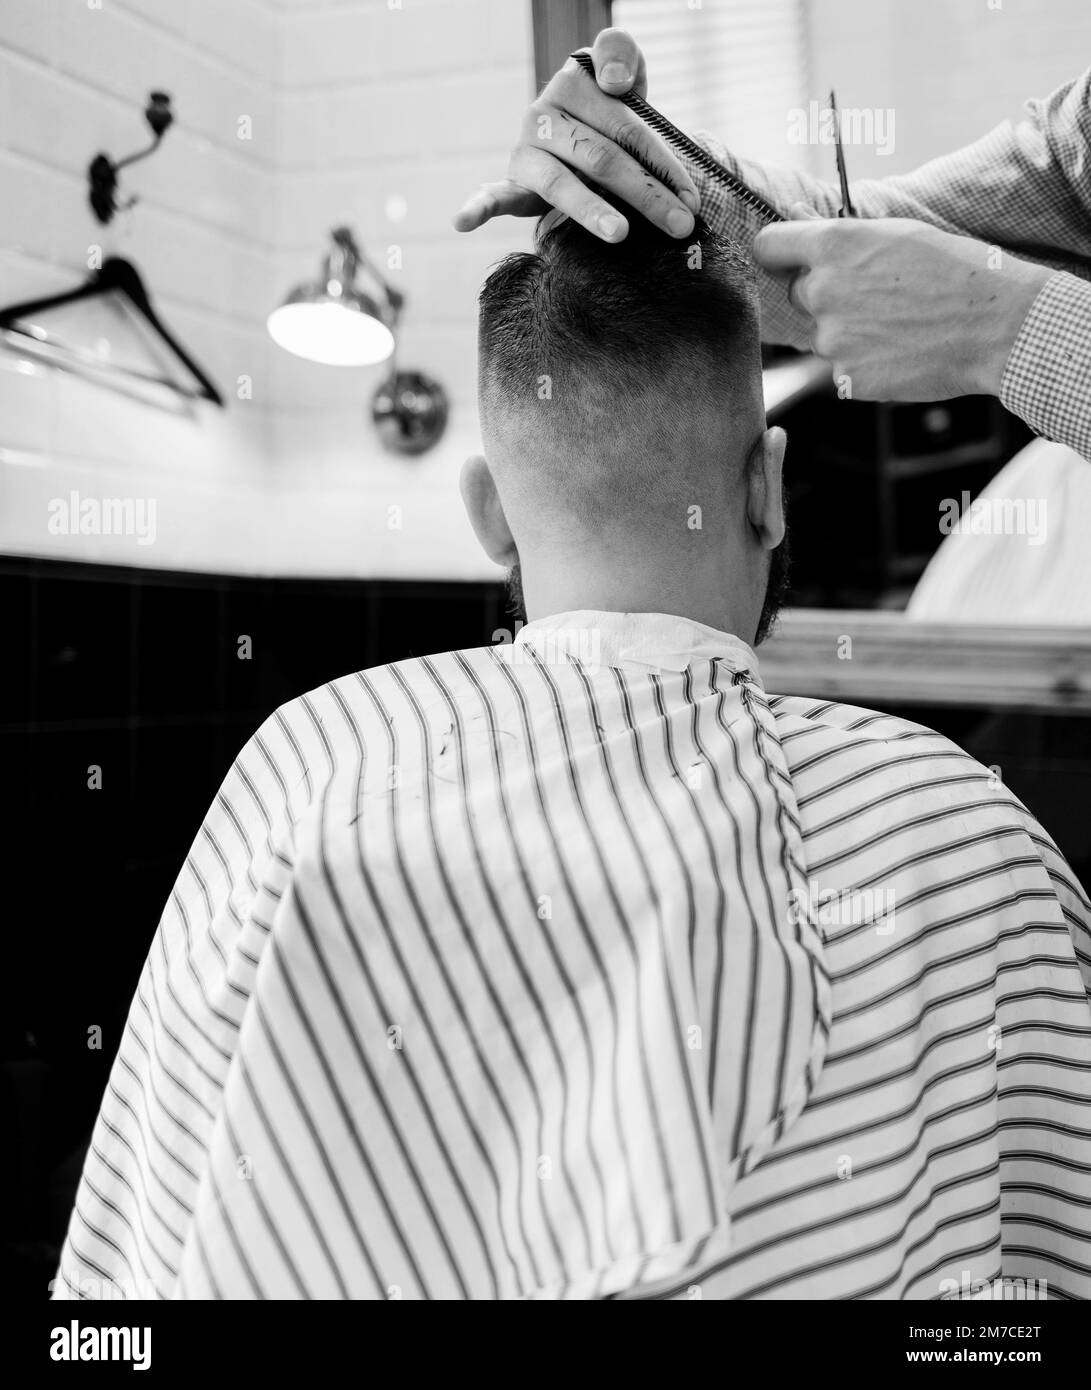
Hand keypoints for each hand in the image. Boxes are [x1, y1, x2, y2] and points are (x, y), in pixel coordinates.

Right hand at [452, 27, 697, 242]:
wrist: (579, 136)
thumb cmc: (608, 116)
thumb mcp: (625, 80)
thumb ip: (623, 55)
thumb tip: (612, 81)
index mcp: (574, 83)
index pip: (627, 128)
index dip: (663, 163)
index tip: (691, 196)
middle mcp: (544, 113)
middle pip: (602, 158)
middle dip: (646, 194)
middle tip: (680, 226)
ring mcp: (526, 150)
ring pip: (562, 183)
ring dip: (592, 211)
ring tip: (621, 235)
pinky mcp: (511, 181)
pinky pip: (492, 194)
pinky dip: (476, 207)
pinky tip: (461, 222)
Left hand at [753, 208, 1050, 399]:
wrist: (996, 326)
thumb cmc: (959, 271)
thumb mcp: (899, 234)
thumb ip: (847, 242)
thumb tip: (809, 242)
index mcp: (834, 245)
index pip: (768, 246)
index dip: (777, 254)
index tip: (784, 261)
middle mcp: (822, 290)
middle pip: (798, 293)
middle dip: (826, 294)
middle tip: (876, 296)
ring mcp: (832, 339)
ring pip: (823, 334)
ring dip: (849, 331)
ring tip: (900, 325)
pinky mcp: (845, 377)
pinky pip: (843, 367)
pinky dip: (866, 362)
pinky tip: (902, 352)